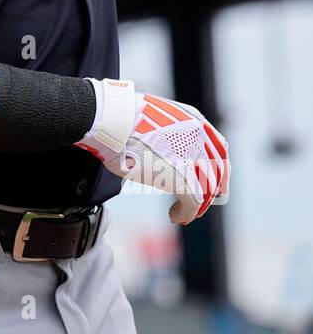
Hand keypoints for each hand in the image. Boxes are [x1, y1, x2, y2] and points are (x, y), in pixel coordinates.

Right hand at [77, 78, 229, 224]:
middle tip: (200, 201)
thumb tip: (155, 144)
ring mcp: (195, 159)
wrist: (114, 121)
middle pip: (218, 171)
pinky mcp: (185, 180)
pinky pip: (194, 203)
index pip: (219, 150)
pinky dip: (186, 213)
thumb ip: (165, 130)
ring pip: (208, 189)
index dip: (215, 168)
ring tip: (185, 212)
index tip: (207, 179)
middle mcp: (201, 139)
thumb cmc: (121, 118)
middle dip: (211, 189)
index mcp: (195, 121)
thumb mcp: (153, 118)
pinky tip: (175, 216)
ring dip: (198, 204)